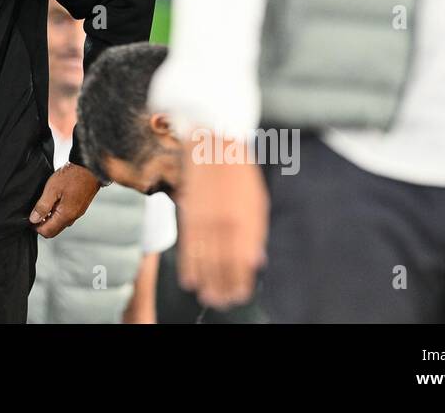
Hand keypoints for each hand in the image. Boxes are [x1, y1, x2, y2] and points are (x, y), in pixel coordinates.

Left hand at [28, 163, 99, 237]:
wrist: (90, 168)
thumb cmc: (73, 176)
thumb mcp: (52, 189)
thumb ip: (42, 206)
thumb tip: (34, 219)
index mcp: (66, 215)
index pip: (48, 232)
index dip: (36, 227)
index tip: (31, 218)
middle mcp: (73, 217)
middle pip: (54, 230)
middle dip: (43, 224)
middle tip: (37, 210)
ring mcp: (78, 212)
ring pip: (60, 223)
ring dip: (51, 217)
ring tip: (46, 202)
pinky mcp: (80, 207)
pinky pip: (67, 215)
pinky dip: (58, 212)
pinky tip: (55, 199)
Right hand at [174, 132, 268, 309]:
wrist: (214, 143)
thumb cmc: (240, 174)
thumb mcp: (256, 202)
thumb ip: (256, 233)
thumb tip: (256, 261)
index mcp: (246, 221)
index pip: (243, 261)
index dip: (240, 281)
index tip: (238, 295)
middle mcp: (226, 223)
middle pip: (223, 265)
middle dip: (222, 286)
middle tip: (221, 301)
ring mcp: (206, 219)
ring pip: (205, 259)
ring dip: (206, 281)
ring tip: (207, 296)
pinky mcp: (189, 214)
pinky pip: (188, 245)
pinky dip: (189, 265)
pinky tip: (190, 279)